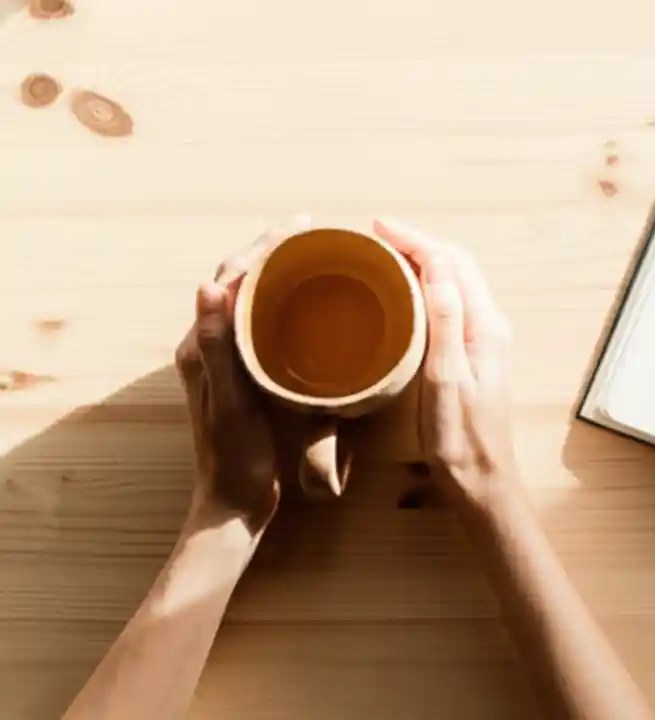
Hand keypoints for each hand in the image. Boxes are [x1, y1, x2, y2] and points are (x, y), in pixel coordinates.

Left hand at [173, 225, 300, 533]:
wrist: (233, 502)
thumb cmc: (236, 457)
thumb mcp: (232, 401)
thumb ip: (217, 346)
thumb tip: (209, 286)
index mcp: (200, 346)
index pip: (228, 279)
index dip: (261, 248)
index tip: (297, 226)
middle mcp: (206, 346)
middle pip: (236, 282)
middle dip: (269, 250)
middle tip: (309, 229)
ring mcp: (222, 360)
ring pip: (247, 299)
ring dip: (272, 271)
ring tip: (307, 253)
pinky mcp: (239, 374)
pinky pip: (256, 321)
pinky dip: (277, 299)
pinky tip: (301, 301)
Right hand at [372, 218, 518, 514]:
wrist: (481, 479)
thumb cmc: (460, 437)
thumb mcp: (446, 377)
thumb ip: (445, 319)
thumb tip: (435, 263)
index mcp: (485, 326)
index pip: (452, 262)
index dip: (416, 239)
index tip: (378, 227)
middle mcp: (489, 325)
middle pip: (456, 265)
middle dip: (418, 242)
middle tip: (376, 235)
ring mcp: (483, 339)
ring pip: (454, 282)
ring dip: (423, 261)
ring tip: (385, 253)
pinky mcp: (473, 353)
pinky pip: (451, 303)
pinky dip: (426, 285)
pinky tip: (403, 292)